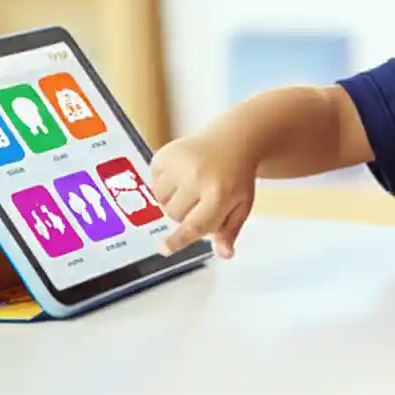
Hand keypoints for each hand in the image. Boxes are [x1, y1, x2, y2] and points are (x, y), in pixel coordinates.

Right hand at [151, 125, 257, 258]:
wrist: (233, 140)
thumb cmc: (236, 177)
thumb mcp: (242, 205)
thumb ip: (230, 230)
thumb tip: (224, 254)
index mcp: (220, 195)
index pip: (195, 225)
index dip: (178, 240)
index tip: (164, 248)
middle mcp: (198, 178)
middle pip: (175, 215)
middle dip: (184, 214)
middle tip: (199, 200)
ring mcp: (179, 164)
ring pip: (161, 200)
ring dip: (171, 198)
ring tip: (190, 185)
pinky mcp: (165, 154)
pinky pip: (152, 180)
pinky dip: (162, 182)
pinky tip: (180, 173)